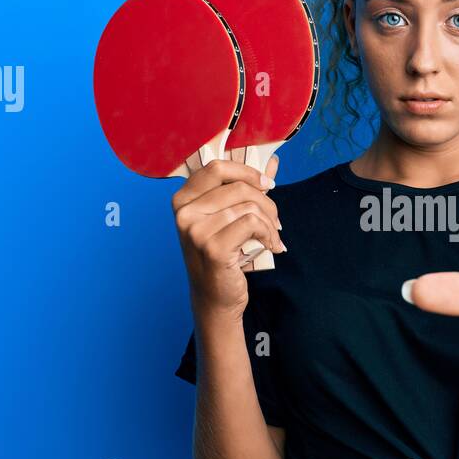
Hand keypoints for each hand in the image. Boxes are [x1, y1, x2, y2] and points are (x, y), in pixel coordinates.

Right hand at [172, 154, 285, 324]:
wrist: (215, 297)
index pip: (217, 168)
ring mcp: (195, 231)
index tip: (267, 185)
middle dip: (266, 202)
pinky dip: (269, 234)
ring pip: (249, 207)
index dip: (247, 172)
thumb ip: (247, 188)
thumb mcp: (229, 218)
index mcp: (182, 199)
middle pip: (238, 187)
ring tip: (273, 236)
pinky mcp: (212, 248)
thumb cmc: (223, 255)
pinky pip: (252, 224)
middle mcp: (184, 213)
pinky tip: (272, 245)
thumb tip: (272, 161)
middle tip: (275, 220)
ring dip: (270, 223)